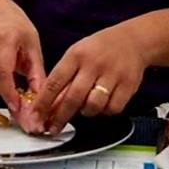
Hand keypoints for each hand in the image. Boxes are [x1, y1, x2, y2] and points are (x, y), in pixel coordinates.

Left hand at [33, 25, 148, 133]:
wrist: (132, 40)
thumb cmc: (99, 49)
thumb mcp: (76, 54)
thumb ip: (64, 77)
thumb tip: (50, 104)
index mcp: (76, 56)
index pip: (55, 82)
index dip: (43, 102)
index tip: (36, 116)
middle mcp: (93, 65)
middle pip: (73, 97)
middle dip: (60, 117)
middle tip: (52, 128)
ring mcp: (112, 75)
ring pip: (93, 105)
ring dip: (85, 113)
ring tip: (83, 109)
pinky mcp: (128, 85)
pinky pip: (113, 108)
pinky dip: (105, 112)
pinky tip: (102, 105)